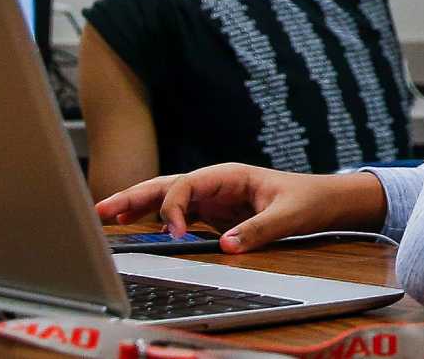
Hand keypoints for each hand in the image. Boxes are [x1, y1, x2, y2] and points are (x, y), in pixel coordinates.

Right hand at [96, 164, 386, 254]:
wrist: (321, 200)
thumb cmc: (306, 199)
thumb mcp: (287, 215)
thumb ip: (258, 229)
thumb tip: (226, 247)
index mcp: (228, 175)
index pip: (188, 185)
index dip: (174, 207)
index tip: (173, 233)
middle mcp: (213, 184)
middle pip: (166, 185)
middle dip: (133, 195)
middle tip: (102, 209)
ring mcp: (210, 199)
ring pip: (166, 198)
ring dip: (136, 206)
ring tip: (105, 215)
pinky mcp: (211, 214)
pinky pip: (177, 215)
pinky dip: (153, 219)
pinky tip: (133, 227)